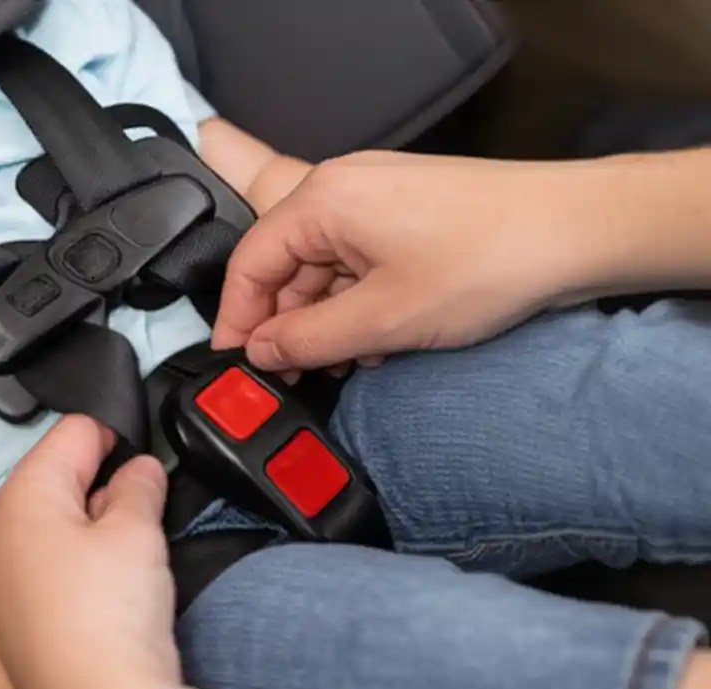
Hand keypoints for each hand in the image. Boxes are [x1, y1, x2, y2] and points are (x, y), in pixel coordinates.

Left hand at [0, 417, 180, 688]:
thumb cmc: (105, 621)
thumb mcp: (139, 531)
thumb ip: (140, 485)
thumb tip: (140, 469)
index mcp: (23, 494)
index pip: (74, 431)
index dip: (118, 439)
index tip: (144, 462)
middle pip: (60, 476)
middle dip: (103, 486)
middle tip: (140, 517)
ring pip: (54, 522)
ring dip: (92, 527)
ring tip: (125, 562)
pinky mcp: (11, 610)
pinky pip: (46, 564)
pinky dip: (77, 565)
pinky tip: (104, 591)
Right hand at [212, 151, 614, 372]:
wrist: (578, 230)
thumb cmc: (488, 261)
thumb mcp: (383, 319)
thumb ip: (307, 340)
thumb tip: (260, 351)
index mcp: (324, 200)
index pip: (250, 261)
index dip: (237, 318)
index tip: (237, 364)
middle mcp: (342, 187)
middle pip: (285, 263)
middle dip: (290, 323)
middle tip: (299, 375)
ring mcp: (377, 195)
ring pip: (324, 266)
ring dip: (330, 318)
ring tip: (355, 361)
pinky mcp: (407, 210)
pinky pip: (359, 259)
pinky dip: (361, 301)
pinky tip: (384, 337)